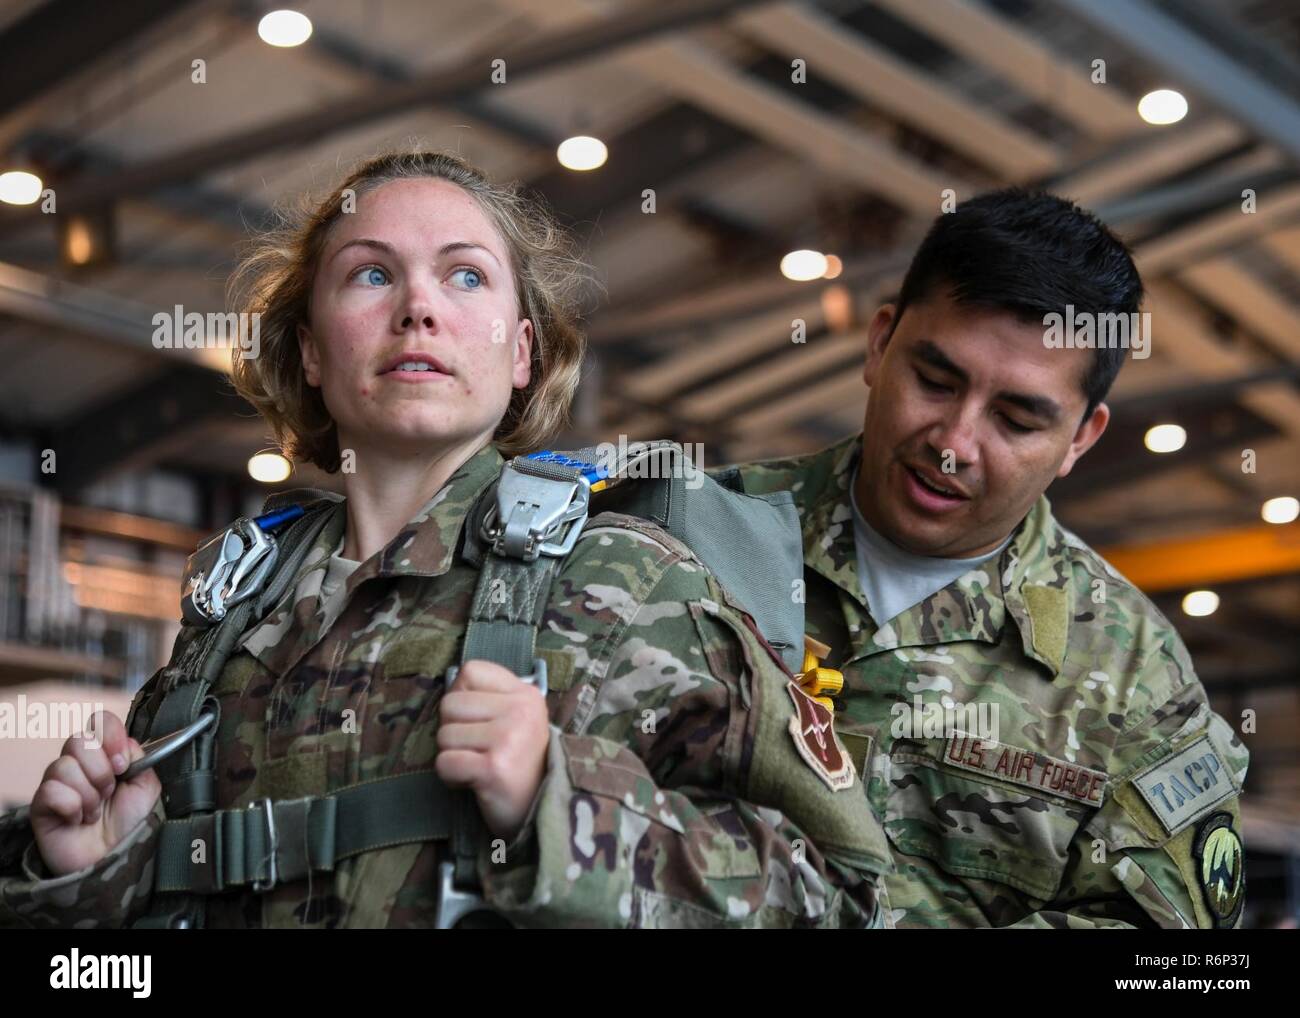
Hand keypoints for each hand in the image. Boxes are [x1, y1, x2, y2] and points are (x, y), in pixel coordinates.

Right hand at [30, 710, 161, 876]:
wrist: (116, 859)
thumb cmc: (132, 824)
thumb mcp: (148, 785)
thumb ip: (140, 756)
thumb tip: (123, 742)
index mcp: (107, 755)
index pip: (100, 722)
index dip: (111, 736)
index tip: (122, 764)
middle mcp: (80, 764)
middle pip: (79, 740)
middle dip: (101, 771)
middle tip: (109, 793)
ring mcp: (58, 783)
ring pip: (64, 765)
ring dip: (88, 794)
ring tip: (94, 812)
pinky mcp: (41, 804)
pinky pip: (51, 790)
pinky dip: (71, 807)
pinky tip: (78, 820)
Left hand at [435, 660, 549, 841]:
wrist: (543, 810)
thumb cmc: (521, 763)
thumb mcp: (518, 719)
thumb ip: (490, 698)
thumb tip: (450, 684)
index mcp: (526, 694)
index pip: (470, 671)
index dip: (462, 696)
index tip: (477, 720)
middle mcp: (520, 711)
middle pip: (450, 703)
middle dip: (454, 730)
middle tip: (477, 749)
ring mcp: (508, 738)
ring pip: (444, 735)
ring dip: (453, 755)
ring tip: (478, 765)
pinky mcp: (493, 768)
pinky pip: (444, 762)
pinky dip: (451, 777)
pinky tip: (472, 781)